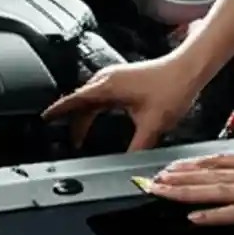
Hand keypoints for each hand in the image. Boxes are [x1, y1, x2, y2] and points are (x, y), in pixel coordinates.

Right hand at [41, 55, 202, 150]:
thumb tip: (129, 165)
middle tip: (70, 141)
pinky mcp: (123, 78)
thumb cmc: (172, 88)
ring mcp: (115, 77)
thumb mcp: (153, 124)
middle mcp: (107, 79)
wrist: (189, 69)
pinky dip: (94, 107)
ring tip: (81, 133)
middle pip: (80, 102)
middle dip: (72, 121)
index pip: (73, 101)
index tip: (44, 118)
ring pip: (90, 98)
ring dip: (84, 114)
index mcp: (107, 87)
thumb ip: (137, 147)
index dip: (57, 111)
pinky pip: (99, 93)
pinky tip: (99, 115)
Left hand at [148, 151, 233, 234]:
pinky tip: (194, 217)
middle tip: (157, 176)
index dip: (201, 163)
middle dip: (182, 175)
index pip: (227, 160)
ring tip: (163, 190)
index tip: (181, 164)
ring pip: (217, 188)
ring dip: (186, 190)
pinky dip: (213, 215)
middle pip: (213, 172)